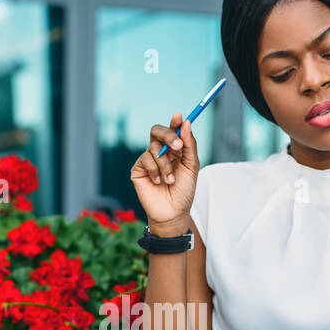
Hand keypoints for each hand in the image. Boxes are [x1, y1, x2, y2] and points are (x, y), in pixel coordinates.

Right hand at [130, 113, 198, 229]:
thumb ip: (189, 145)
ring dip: (165, 165)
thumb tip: (185, 123)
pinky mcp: (138, 169)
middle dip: (168, 135)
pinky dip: (155, 170)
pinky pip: (145, 159)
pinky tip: (158, 182)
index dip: (174, 122)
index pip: (172, 130)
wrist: (173, 212)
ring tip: (170, 180)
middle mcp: (160, 151)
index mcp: (174, 149)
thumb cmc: (183, 191)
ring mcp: (148, 159)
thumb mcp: (191, 166)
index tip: (178, 117)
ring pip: (153, 148)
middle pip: (157, 131)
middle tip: (177, 146)